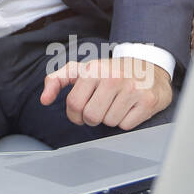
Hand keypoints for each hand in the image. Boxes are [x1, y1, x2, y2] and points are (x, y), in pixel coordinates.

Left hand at [39, 57, 172, 130]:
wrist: (149, 67)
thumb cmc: (111, 72)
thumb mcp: (82, 70)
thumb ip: (58, 80)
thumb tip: (44, 99)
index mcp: (93, 69)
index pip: (74, 104)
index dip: (75, 114)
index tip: (81, 112)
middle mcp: (112, 77)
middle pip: (91, 116)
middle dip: (92, 118)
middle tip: (100, 108)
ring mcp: (131, 89)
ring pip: (109, 122)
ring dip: (110, 118)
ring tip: (116, 104)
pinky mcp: (147, 101)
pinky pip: (126, 126)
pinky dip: (126, 121)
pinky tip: (129, 108)